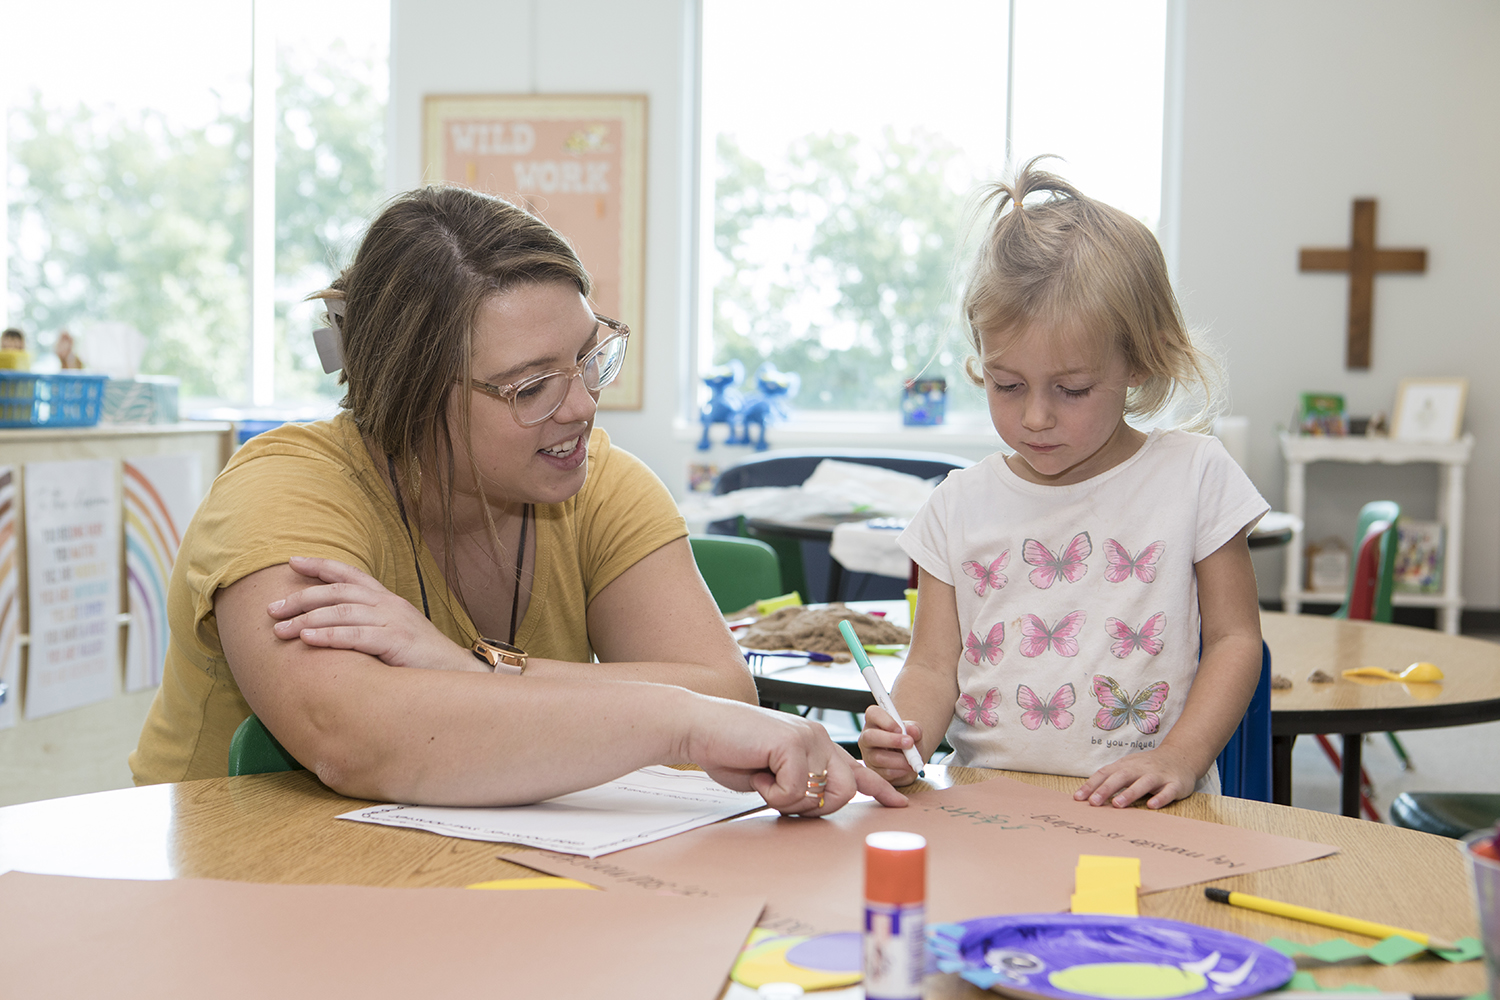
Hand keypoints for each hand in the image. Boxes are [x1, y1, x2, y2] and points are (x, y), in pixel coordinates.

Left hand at [267, 556, 474, 671]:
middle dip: (301, 598)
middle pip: (337, 592)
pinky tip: (308, 637)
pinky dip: (329, 634)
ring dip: (306, 618)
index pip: (349, 574)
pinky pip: (356, 635)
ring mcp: (393, 621)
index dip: (321, 566)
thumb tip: (330, 630)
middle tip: (271, 609)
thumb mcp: (393, 634)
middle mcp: (389, 604)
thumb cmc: (420, 660)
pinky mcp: (396, 641)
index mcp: (387, 600)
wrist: (455, 673)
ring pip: (342, 611)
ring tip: (279, 629)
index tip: (292, 562)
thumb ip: (367, 627)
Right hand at [688, 701, 907, 815]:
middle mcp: (819, 738)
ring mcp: (808, 738)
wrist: (700, 728)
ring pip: (823, 795)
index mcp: (817, 744)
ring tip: (765, 783)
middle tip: (780, 798)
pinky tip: (754, 773)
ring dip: (791, 801)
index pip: (857, 770)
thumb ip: (797, 784)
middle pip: (845, 792)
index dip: (879, 789)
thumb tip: (813, 804)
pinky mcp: (792, 743)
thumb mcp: (772, 774)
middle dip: (816, 808)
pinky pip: (794, 791)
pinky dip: (770, 792)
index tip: (898, 805)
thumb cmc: (730, 752)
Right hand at [856, 705, 923, 786]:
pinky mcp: (873, 771)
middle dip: (891, 740)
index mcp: (875, 720)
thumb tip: (913, 731)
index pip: (873, 714)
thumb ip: (915, 729)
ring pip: (878, 757)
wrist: (909, 758)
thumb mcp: (914, 732)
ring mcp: (868, 755)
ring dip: (899, 760)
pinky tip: (907, 768)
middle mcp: (867, 737)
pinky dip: (899, 771)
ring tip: (912, 759)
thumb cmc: (908, 739)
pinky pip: (884, 772)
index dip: (886, 721)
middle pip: (870, 737)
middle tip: (909, 743)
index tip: (901, 728)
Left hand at [1073, 745, 1200, 808]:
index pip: (1105, 773)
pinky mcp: (1175, 784)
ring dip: (1129, 793)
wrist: (1181, 756)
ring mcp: (1158, 776)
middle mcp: (1140, 769)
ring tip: (1117, 804)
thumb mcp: (1127, 768)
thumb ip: (1110, 779)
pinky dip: (1160, 798)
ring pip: (1143, 783)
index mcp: (1126, 765)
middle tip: (1093, 802)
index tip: (1078, 798)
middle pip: (1121, 777)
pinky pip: (1168, 791)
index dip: (1091, 785)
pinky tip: (1152, 806)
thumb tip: (1087, 795)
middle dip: (1106, 789)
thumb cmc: (1147, 767)